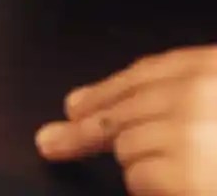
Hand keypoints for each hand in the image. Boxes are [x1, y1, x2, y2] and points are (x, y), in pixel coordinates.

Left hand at [36, 45, 216, 194]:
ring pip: (123, 144)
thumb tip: (106, 105)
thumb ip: (186, 97)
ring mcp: (185, 132)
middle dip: (86, 128)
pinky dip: (147, 188)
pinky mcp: (182, 173)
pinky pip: (137, 177)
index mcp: (210, 68)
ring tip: (175, 174)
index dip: (105, 91)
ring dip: (137, 164)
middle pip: (120, 107)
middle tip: (50, 141)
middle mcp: (194, 94)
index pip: (145, 72)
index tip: (76, 104)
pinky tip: (169, 188)